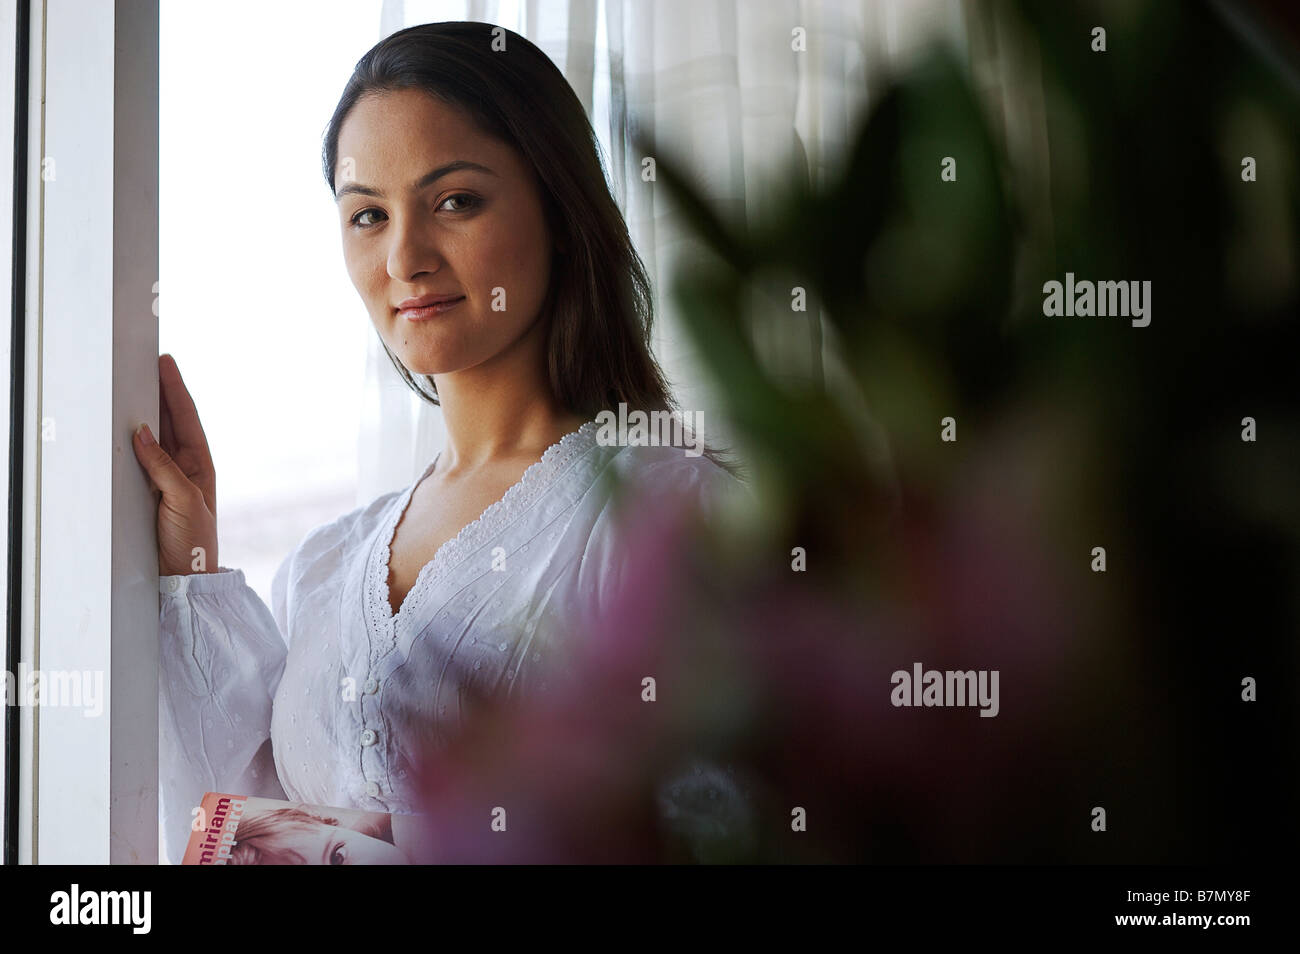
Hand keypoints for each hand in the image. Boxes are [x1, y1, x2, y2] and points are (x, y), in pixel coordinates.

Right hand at [131, 354, 219, 576]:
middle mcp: (183, 466)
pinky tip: (120, 425)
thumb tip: (142, 432)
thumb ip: (163, 466)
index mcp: (200, 464)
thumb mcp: (183, 500)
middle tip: (145, 362)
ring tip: (131, 383)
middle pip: (168, 420)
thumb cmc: (193, 540)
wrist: (183, 576)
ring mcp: (164, 477)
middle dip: (158, 391)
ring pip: (152, 436)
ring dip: (143, 411)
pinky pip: (138, 458)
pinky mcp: (147, 491)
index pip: (186, 417)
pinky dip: (129, 439)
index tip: (165, 362)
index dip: (175, 388)